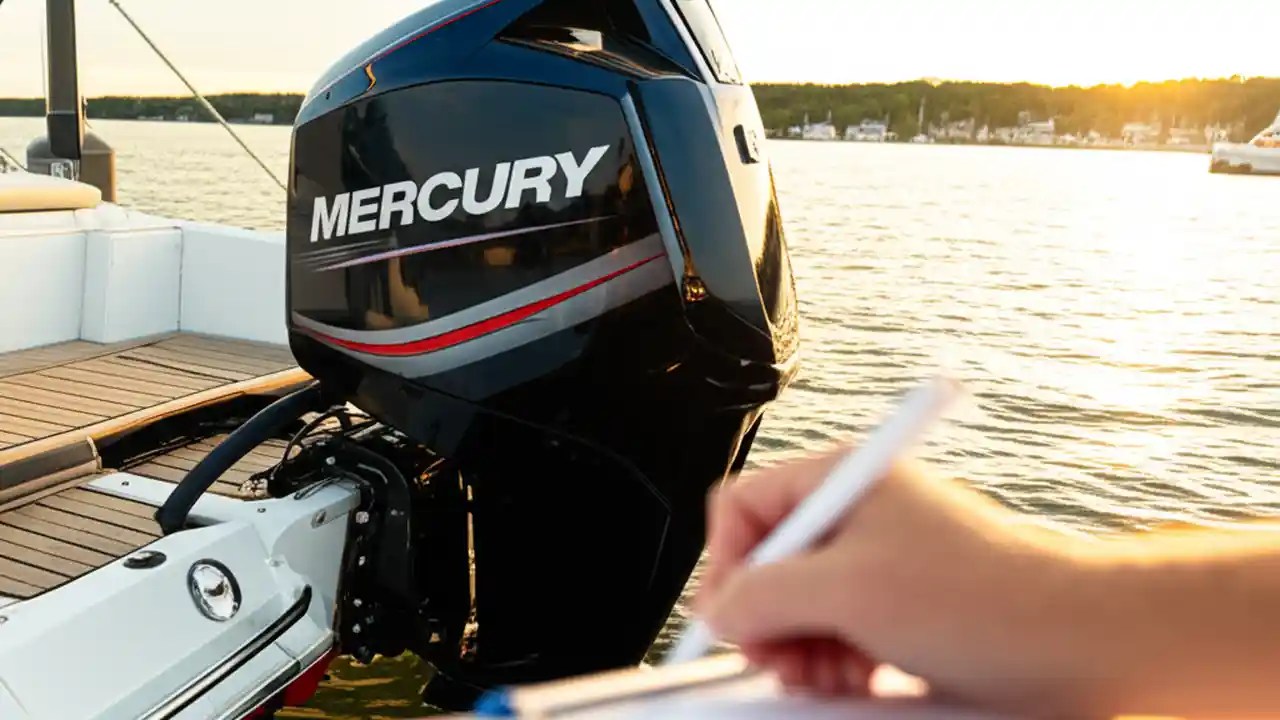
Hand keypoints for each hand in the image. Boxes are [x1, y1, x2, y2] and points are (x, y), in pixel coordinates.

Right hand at [694, 444, 1079, 714]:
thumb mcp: (847, 590)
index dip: (726, 565)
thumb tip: (718, 612)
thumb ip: (763, 595)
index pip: (744, 508)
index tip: (731, 621)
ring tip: (826, 678)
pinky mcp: (898, 608)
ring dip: (798, 650)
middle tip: (783, 661)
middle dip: (766, 620)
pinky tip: (854, 681)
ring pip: (797, 607)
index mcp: (841, 480)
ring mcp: (877, 563)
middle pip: (766, 564)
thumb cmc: (977, 598)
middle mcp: (855, 514)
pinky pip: (834, 634)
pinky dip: (831, 663)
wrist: (1076, 644)